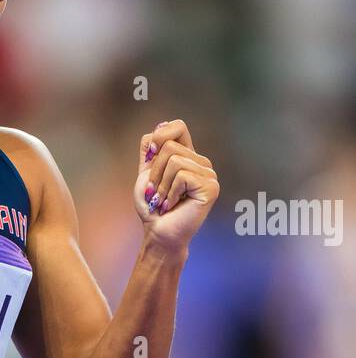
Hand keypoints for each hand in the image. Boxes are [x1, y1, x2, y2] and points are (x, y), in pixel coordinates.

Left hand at [134, 119, 219, 250]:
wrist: (157, 232)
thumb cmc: (152, 206)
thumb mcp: (145, 173)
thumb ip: (150, 150)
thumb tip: (160, 124)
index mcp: (188, 156)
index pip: (178, 126)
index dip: (159, 137)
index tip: (149, 158)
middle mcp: (201, 163)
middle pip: (169, 147)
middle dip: (154, 172)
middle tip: (156, 193)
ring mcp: (209, 174)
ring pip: (174, 161)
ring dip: (161, 186)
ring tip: (163, 201)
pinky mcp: (211, 186)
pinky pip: (181, 176)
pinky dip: (169, 193)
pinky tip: (172, 205)